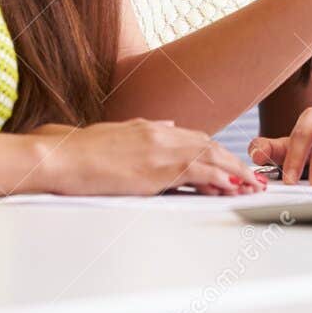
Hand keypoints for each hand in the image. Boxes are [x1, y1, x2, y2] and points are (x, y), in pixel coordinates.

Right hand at [37, 118, 264, 196]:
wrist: (60, 157)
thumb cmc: (80, 150)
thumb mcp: (117, 133)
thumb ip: (146, 130)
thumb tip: (167, 125)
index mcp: (151, 127)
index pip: (195, 137)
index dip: (216, 151)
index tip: (231, 163)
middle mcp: (160, 134)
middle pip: (208, 145)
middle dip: (232, 161)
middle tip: (251, 176)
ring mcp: (159, 151)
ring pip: (208, 157)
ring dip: (233, 171)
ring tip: (250, 184)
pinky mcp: (154, 171)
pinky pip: (196, 173)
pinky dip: (218, 178)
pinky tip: (231, 187)